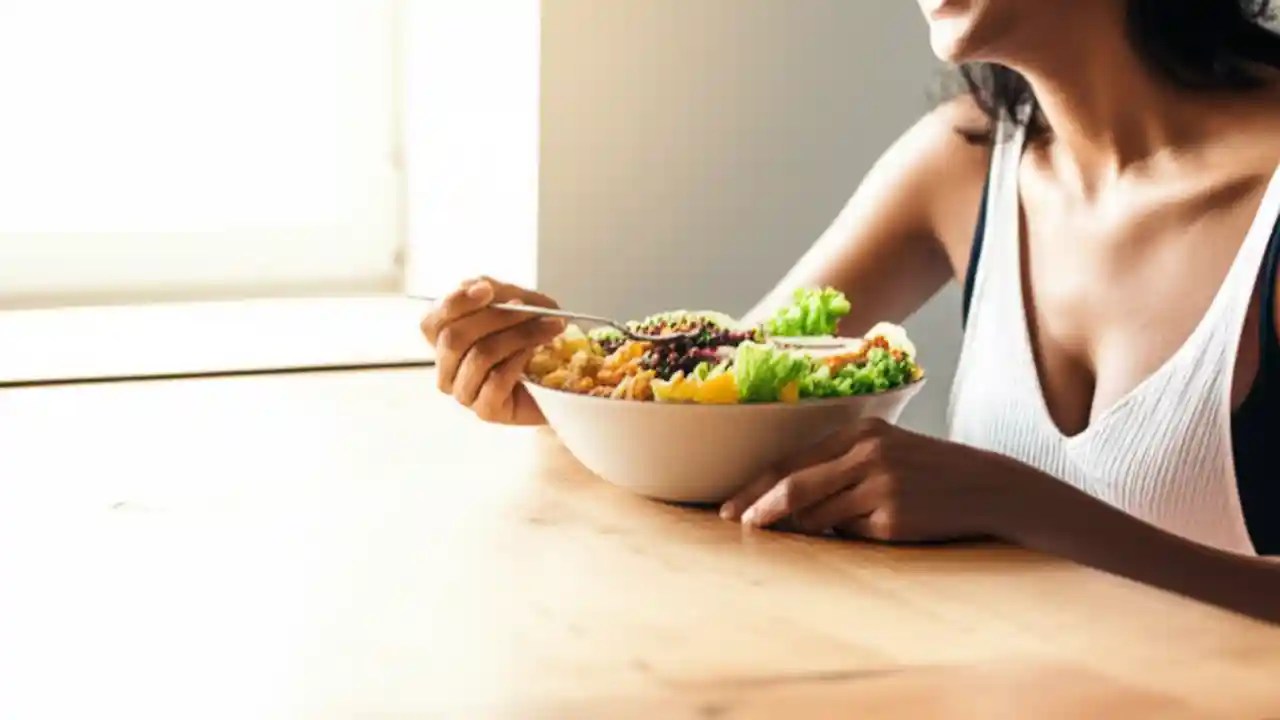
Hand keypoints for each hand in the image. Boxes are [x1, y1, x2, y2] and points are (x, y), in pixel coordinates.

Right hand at [420, 277, 563, 424]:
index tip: (487, 289)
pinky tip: (536, 351)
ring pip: (479, 357)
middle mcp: (448, 369)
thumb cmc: (534, 342)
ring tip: (550, 326)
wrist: (562, 382)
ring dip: (518, 336)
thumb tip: (481, 286)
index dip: (454, 303)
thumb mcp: (520, 307)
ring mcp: (464, 392)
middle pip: (454, 338)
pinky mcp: (486, 410)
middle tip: (530, 309)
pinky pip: (495, 382)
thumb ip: (499, 293)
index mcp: (446, 341)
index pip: (432, 322)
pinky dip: (519, 360)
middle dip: (495, 318)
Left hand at [720, 418, 1032, 541]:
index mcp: (860, 432)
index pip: (793, 461)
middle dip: (760, 510)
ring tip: (814, 528)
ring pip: (817, 518)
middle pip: (794, 488)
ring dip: (807, 529)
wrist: (987, 486)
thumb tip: (781, 498)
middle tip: (739, 527)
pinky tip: (867, 531)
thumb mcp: (884, 450)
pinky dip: (847, 538)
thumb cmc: (925, 470)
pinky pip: (850, 536)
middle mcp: (867, 456)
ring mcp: (880, 488)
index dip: (756, 487)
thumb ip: (837, 465)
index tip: (731, 508)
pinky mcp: (892, 521)